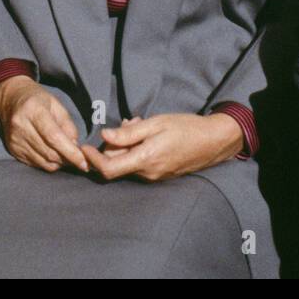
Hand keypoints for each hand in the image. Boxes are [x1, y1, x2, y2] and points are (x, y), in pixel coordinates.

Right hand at [0, 76, 87, 172]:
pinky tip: (53, 154)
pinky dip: (48, 163)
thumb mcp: (56, 105)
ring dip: (59, 163)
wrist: (10, 99)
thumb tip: (76, 148)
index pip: (54, 137)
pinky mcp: (13, 150)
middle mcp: (21, 126)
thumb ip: (68, 126)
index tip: (83, 162)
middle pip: (49, 152)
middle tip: (78, 158)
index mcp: (33, 110)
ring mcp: (15, 140)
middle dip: (67, 159)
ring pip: (43, 162)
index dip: (70, 152)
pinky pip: (35, 164)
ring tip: (66, 155)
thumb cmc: (37, 99)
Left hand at [81, 113, 242, 182]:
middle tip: (129, 122)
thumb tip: (104, 136)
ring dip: (126, 145)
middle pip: (116, 164)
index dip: (92, 160)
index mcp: (145, 160)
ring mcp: (154, 176)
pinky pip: (139, 164)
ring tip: (141, 124)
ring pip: (127, 163)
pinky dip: (136, 150)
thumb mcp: (156, 123)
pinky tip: (148, 134)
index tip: (84, 146)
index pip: (108, 169)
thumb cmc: (186, 128)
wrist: (214, 141)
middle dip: (114, 144)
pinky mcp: (160, 174)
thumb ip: (129, 132)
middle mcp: (147, 173)